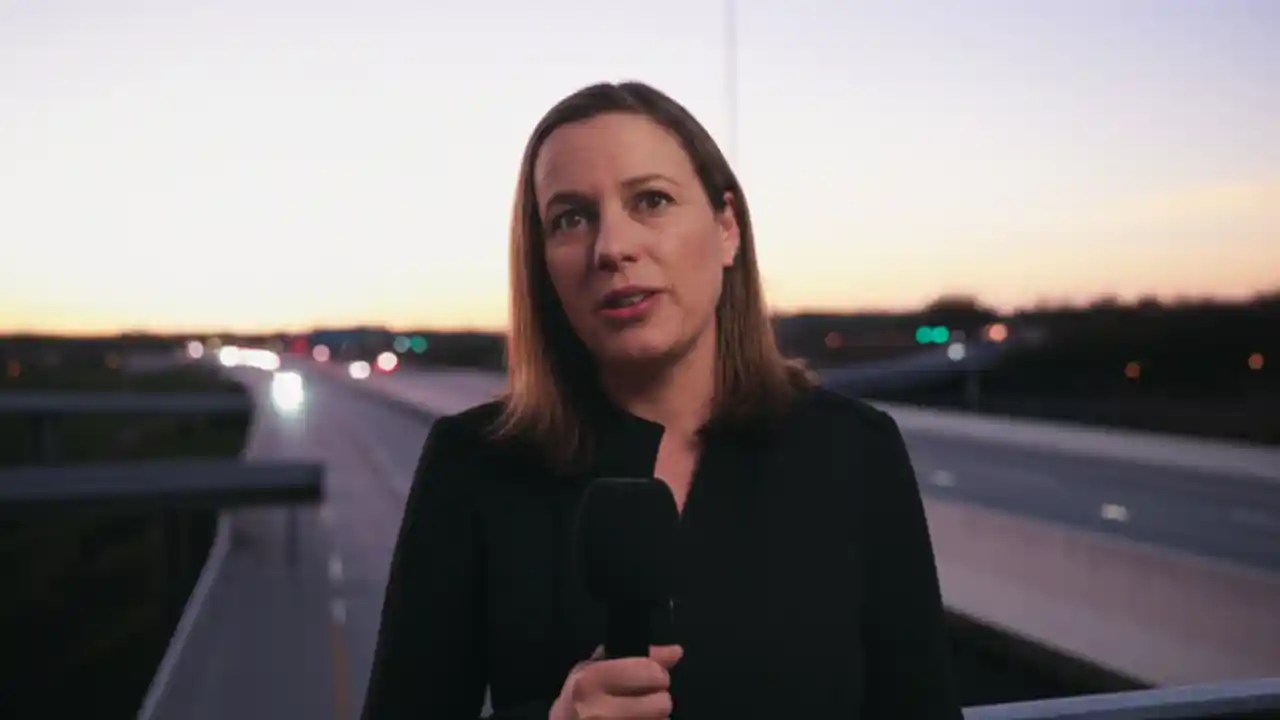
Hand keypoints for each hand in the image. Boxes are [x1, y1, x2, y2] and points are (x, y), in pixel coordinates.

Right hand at [549, 644, 683, 719]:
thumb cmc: (580, 696)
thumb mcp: (594, 668)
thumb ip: (634, 656)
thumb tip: (675, 652)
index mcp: (591, 681)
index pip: (650, 672)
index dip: (656, 673)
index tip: (649, 676)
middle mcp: (599, 712)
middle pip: (662, 703)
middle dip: (658, 699)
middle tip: (644, 698)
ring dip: (655, 717)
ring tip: (637, 713)